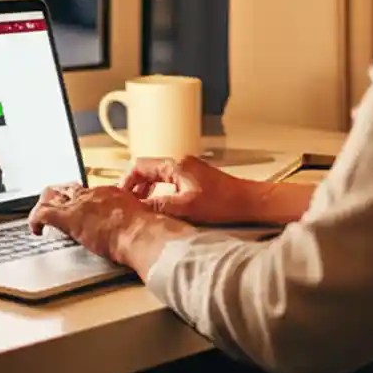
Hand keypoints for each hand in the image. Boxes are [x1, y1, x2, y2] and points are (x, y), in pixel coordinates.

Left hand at [28, 183, 196, 273]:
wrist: (142, 234)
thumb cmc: (148, 232)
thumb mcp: (143, 220)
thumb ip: (136, 220)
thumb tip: (144, 230)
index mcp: (110, 194)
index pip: (88, 192)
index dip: (80, 199)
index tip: (80, 208)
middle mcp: (93, 194)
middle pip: (68, 188)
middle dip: (58, 198)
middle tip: (54, 207)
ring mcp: (79, 204)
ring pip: (50, 196)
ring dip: (43, 207)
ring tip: (40, 220)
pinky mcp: (68, 218)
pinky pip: (41, 214)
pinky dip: (34, 221)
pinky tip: (35, 231)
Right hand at [119, 157, 311, 224]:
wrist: (250, 203)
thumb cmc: (224, 204)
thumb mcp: (185, 207)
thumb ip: (158, 205)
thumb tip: (138, 207)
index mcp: (176, 165)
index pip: (140, 166)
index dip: (127, 182)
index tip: (121, 197)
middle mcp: (181, 163)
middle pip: (148, 170)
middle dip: (136, 187)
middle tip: (129, 204)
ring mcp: (190, 170)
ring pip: (159, 177)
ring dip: (148, 190)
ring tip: (143, 208)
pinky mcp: (197, 180)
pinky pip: (170, 182)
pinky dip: (161, 192)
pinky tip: (163, 208)